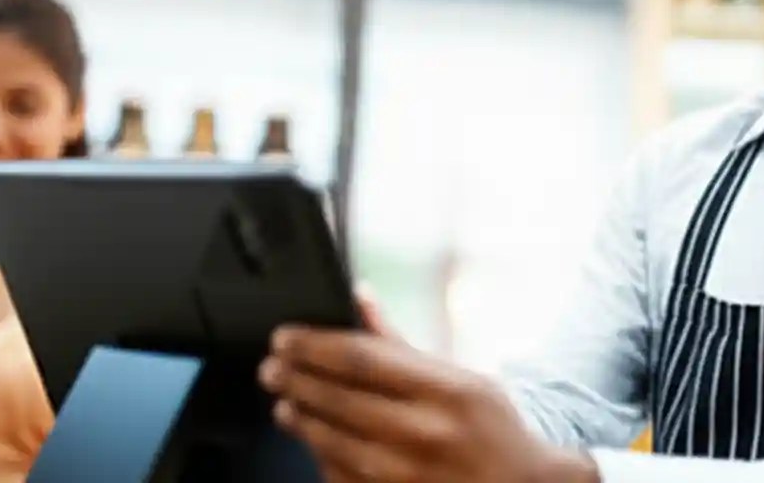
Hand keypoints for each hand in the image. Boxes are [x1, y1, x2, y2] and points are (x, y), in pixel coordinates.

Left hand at [258, 323, 597, 482]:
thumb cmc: (491, 432)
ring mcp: (407, 476)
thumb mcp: (462, 378)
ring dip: (300, 418)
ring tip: (285, 401)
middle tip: (271, 367)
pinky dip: (321, 456)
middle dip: (294, 379)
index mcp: (446, 392)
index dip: (313, 345)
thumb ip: (401, 343)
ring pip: (331, 442)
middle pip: (337, 399)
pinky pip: (341, 478)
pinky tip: (313, 440)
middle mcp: (425, 434)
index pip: (361, 358)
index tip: (286, 337)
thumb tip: (359, 298)